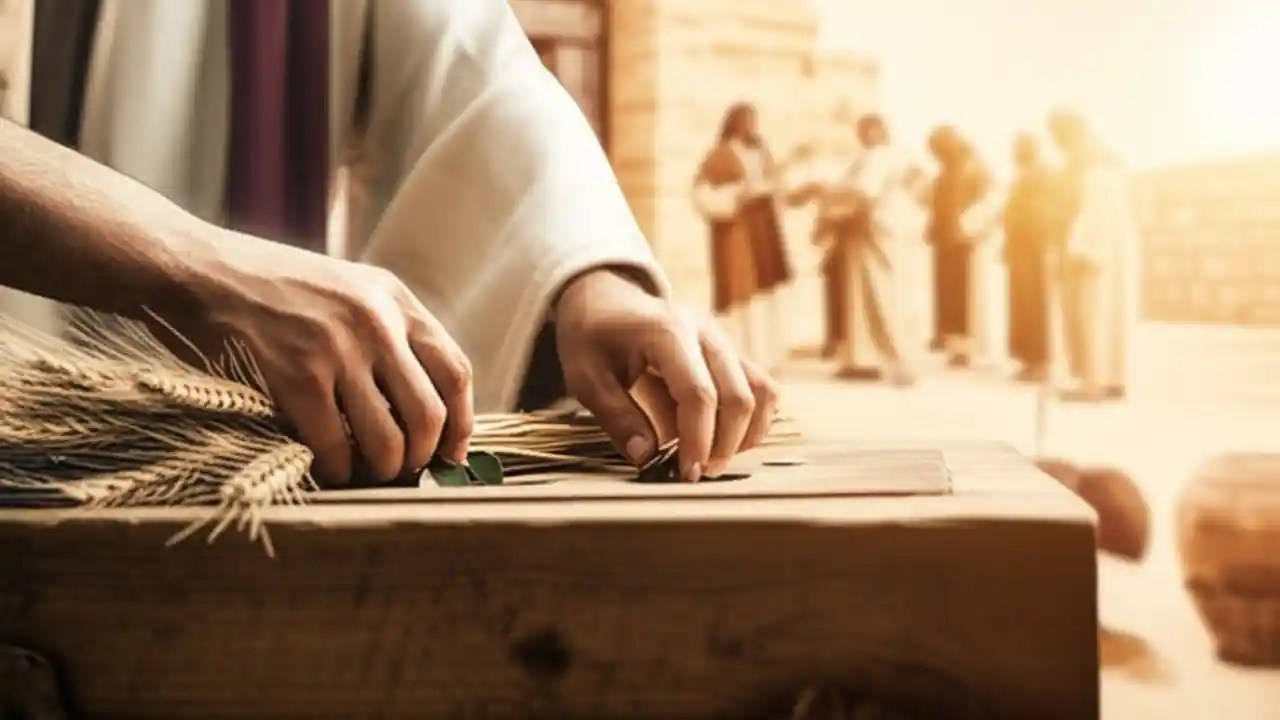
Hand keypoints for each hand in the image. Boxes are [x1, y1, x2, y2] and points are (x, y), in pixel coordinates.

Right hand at [176, 232, 473, 485]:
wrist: (198, 270)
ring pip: (389, 440)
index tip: (452, 455)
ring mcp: (338, 350)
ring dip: (382, 471)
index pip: (456, 372)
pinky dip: (338, 472)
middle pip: (431, 414)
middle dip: (422, 457)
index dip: (462, 424)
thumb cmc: (271, 289)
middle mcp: (377, 322)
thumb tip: (424, 409)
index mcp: (395, 298)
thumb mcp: (346, 289)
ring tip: (367, 474)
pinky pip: (336, 448)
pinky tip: (330, 471)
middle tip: (405, 471)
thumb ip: (387, 332)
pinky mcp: (296, 378)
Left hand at [553, 269, 778, 479]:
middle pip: (738, 396)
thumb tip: (646, 458)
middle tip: (697, 473)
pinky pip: (759, 384)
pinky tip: (727, 440)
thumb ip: (617, 417)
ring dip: (745, 433)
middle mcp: (704, 332)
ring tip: (714, 459)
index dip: (698, 440)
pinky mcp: (728, 350)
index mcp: (667, 332)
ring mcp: (721, 339)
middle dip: (724, 444)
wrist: (603, 297)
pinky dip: (753, 417)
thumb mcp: (586, 376)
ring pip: (760, 390)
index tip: (686, 472)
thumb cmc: (591, 334)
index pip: (699, 395)